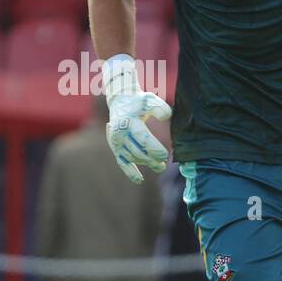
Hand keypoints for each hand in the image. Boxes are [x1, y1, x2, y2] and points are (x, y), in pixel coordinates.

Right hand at [101, 53, 171, 183]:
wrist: (120, 101)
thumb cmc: (138, 102)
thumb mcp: (150, 100)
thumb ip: (159, 107)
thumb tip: (166, 117)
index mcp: (128, 121)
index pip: (142, 138)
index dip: (154, 148)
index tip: (164, 155)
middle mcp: (119, 133)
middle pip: (137, 151)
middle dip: (152, 159)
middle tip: (164, 163)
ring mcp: (116, 142)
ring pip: (132, 157)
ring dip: (146, 164)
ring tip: (160, 167)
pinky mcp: (116, 148)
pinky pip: (122, 162)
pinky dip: (130, 172)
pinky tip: (139, 180)